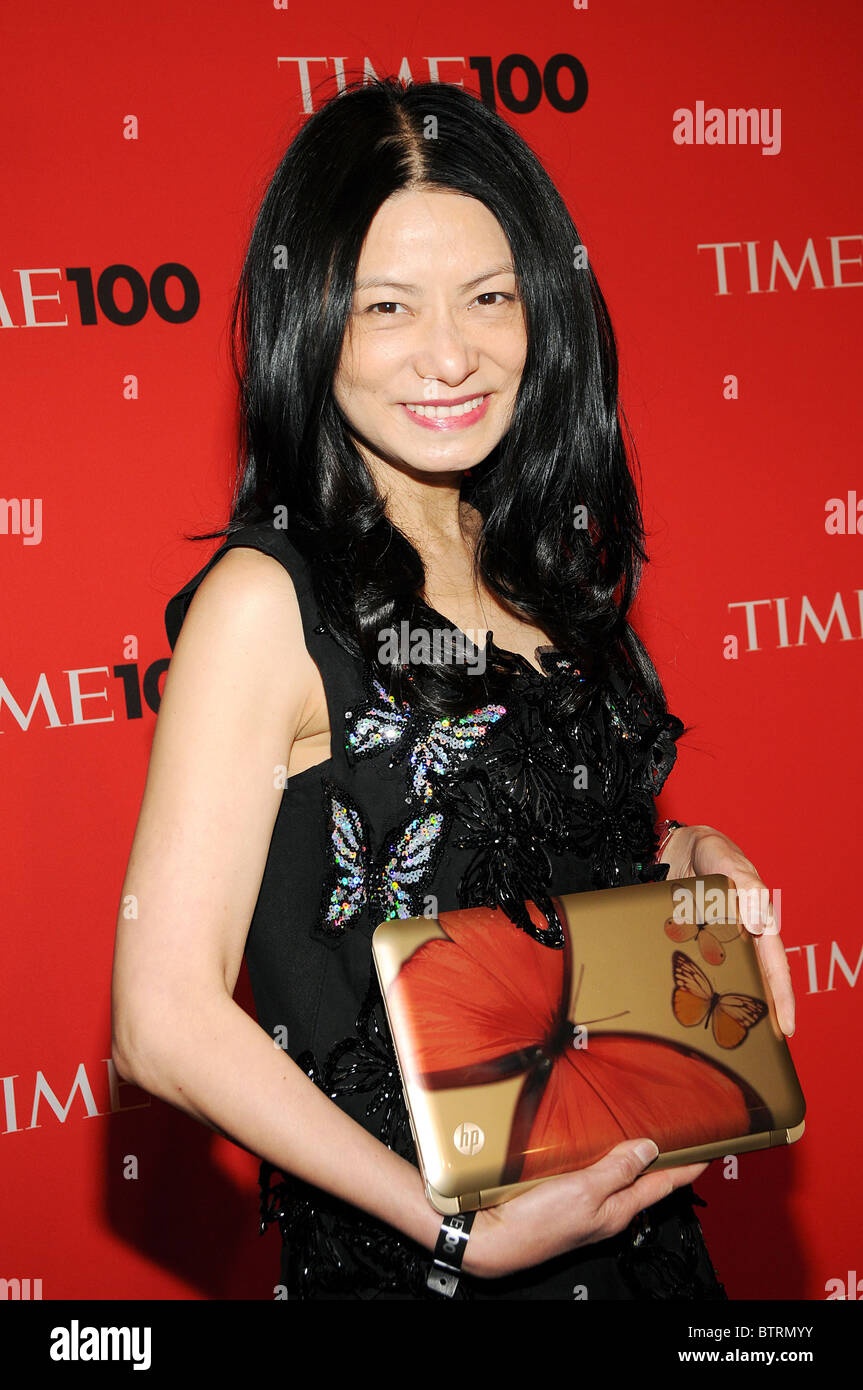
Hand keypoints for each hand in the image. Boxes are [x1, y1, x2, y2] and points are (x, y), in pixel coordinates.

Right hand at [463, 1139, 708, 1278]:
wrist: (492, 1240)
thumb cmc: (536, 1223)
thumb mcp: (584, 1191)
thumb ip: (617, 1170)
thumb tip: (650, 1149)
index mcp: (618, 1210)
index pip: (663, 1185)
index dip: (687, 1168)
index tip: (708, 1153)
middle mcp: (605, 1211)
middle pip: (643, 1182)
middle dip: (662, 1162)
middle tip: (680, 1138)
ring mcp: (584, 1208)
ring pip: (617, 1179)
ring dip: (632, 1159)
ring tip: (644, 1138)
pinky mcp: (562, 1201)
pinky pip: (592, 1178)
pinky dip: (602, 1162)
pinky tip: (596, 1151)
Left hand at [661, 824, 794, 1037]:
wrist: (681, 848)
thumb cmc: (714, 854)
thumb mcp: (730, 865)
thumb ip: (746, 888)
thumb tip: (758, 923)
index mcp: (757, 925)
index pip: (774, 968)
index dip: (782, 999)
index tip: (787, 1029)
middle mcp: (740, 939)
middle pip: (754, 982)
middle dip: (759, 1015)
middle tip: (759, 1049)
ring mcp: (717, 944)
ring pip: (726, 981)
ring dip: (727, 1006)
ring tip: (726, 1040)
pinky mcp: (693, 943)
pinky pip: (699, 971)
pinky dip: (698, 989)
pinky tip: (688, 1009)